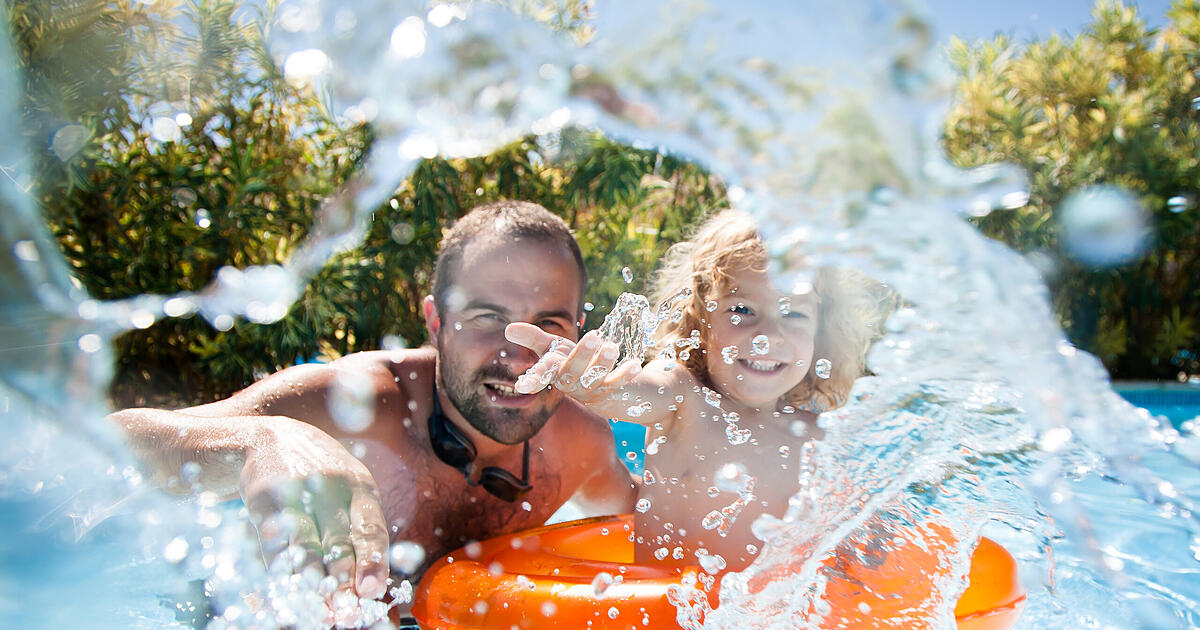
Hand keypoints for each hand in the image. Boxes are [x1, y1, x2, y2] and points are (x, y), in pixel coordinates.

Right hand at [240, 418, 389, 605]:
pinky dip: (281, 569)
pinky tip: (286, 590)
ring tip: (318, 609)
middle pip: (339, 541)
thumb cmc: (321, 479)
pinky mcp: (265, 498)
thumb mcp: (348, 496)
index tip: (371, 590)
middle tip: (344, 612)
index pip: (371, 528)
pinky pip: (274, 541)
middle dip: (342, 581)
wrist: (269, 437)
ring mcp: (297, 491)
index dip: (372, 560)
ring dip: (312, 580)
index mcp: (361, 488)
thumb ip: (361, 540)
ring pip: (306, 544)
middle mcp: (332, 487)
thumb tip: (375, 594)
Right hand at [505, 323, 642, 403]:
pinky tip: (635, 364)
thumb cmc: (572, 362)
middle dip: (582, 355)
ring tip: (613, 346)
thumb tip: (508, 329)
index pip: (542, 376)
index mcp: (554, 372)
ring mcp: (591, 389)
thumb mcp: (553, 348)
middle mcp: (571, 383)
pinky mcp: (611, 390)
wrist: (602, 388)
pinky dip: (626, 375)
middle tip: (592, 336)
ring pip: (596, 378)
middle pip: (573, 372)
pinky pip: (618, 384)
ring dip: (604, 362)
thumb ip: (533, 338)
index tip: (522, 385)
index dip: (533, 379)